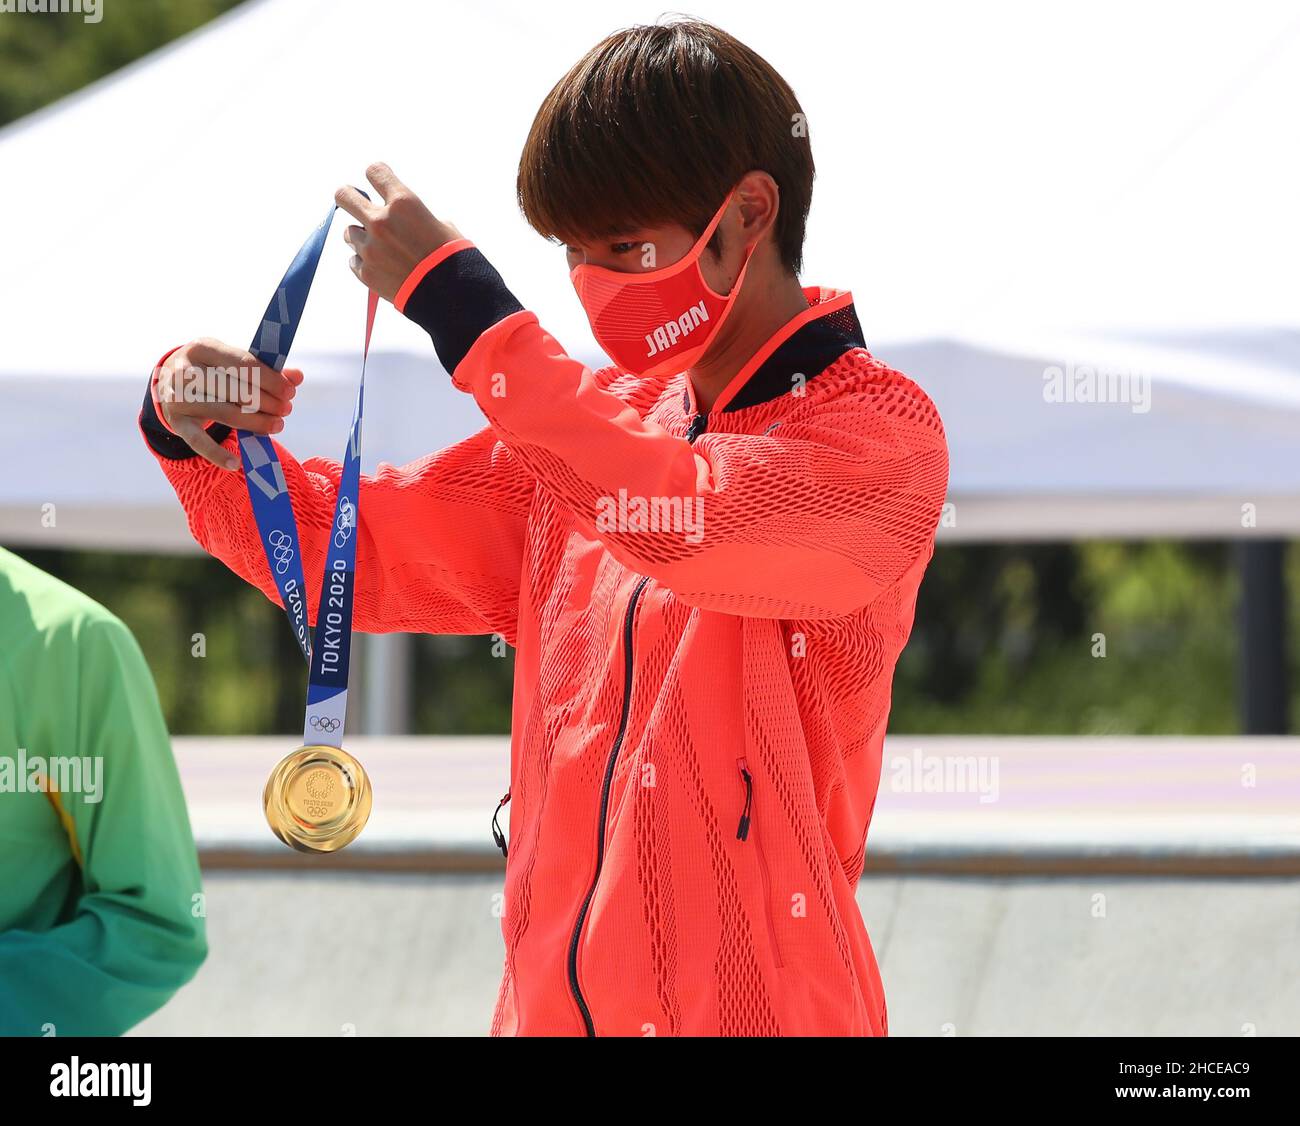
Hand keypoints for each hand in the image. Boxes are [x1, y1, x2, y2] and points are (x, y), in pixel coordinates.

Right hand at [155, 338, 301, 470]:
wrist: (169, 382)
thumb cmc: (212, 369)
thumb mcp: (231, 362)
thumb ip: (264, 369)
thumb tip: (298, 376)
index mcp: (202, 347)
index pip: (243, 364)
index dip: (271, 380)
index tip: (290, 392)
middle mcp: (185, 371)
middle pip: (236, 390)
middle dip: (267, 402)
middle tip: (286, 409)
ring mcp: (178, 397)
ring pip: (225, 413)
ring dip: (256, 423)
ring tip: (277, 425)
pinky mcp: (176, 422)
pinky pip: (198, 441)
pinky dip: (217, 454)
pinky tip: (236, 463)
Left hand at [336, 163, 461, 301]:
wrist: (452, 297)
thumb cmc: (452, 260)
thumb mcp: (440, 226)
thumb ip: (414, 217)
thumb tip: (403, 218)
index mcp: (403, 204)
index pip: (374, 172)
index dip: (377, 176)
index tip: (378, 182)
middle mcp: (381, 222)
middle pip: (344, 196)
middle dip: (349, 197)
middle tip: (355, 204)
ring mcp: (370, 248)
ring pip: (349, 233)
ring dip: (362, 238)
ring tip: (382, 249)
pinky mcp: (366, 272)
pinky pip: (355, 261)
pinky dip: (366, 263)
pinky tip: (384, 268)